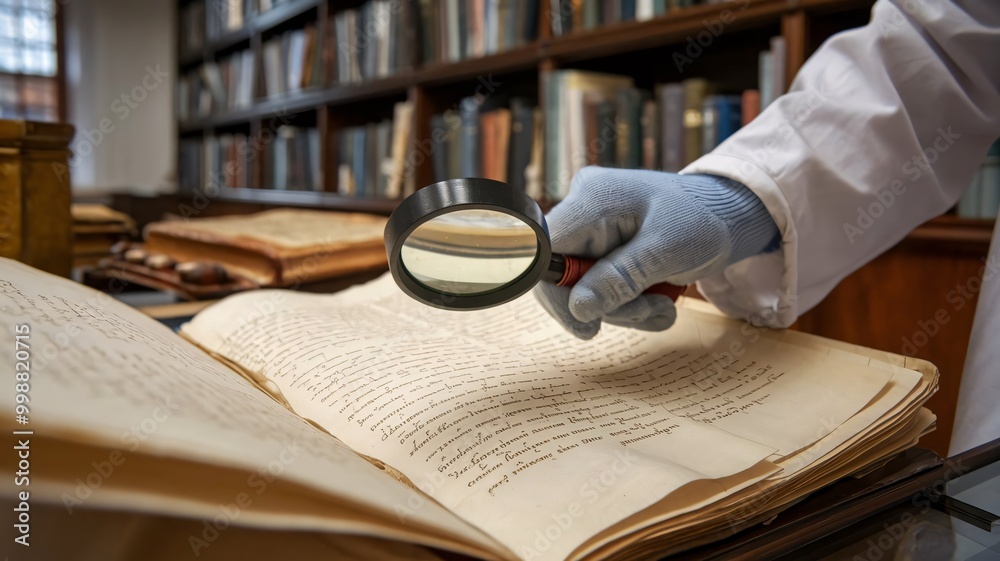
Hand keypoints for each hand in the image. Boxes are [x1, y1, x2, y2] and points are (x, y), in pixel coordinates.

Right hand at [534, 167, 779, 338]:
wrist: (729, 214)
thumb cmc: (703, 220)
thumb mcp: (666, 251)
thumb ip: (620, 278)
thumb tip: (578, 308)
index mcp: (591, 199)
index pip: (545, 250)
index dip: (556, 290)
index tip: (586, 323)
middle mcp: (583, 209)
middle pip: (563, 275)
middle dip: (605, 304)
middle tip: (647, 313)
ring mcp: (593, 230)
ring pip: (583, 288)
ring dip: (625, 309)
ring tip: (662, 306)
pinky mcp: (604, 248)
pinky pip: (600, 287)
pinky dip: (629, 303)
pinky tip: (658, 301)